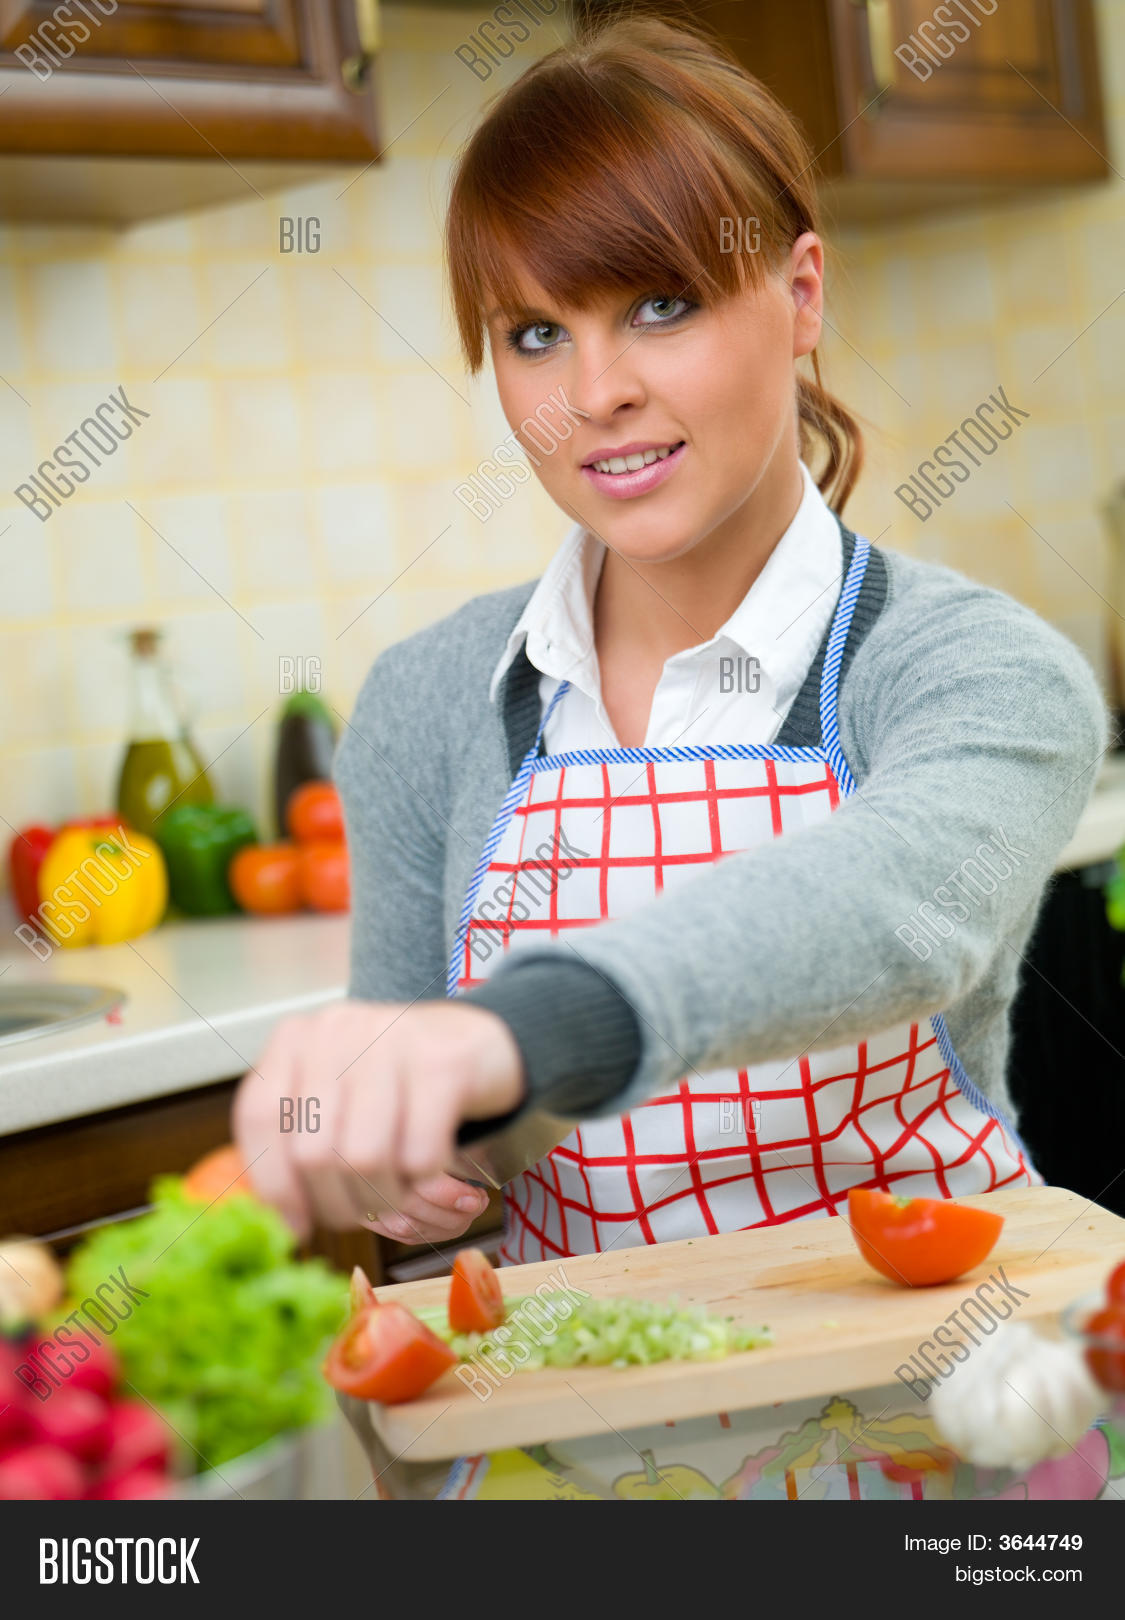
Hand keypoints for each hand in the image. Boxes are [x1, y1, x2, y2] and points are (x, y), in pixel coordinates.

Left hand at [232, 998, 524, 1241]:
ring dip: (383, 1200)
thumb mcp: (336, 1099)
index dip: (273, 1184)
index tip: (297, 1227)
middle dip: (338, 1205)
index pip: (258, 1117)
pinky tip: (431, 1173)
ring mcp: (392, 1040)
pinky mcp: (443, 1065)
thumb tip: (284, 1225)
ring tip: (397, 1196)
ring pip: (365, 1160)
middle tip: (362, 1215)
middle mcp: (338, 1030)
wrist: (476, 1045)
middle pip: (313, 1151)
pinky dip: (425, 1184)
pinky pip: (420, 1156)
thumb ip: (298, 1144)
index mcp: (297, 1037)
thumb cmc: (395, 1086)